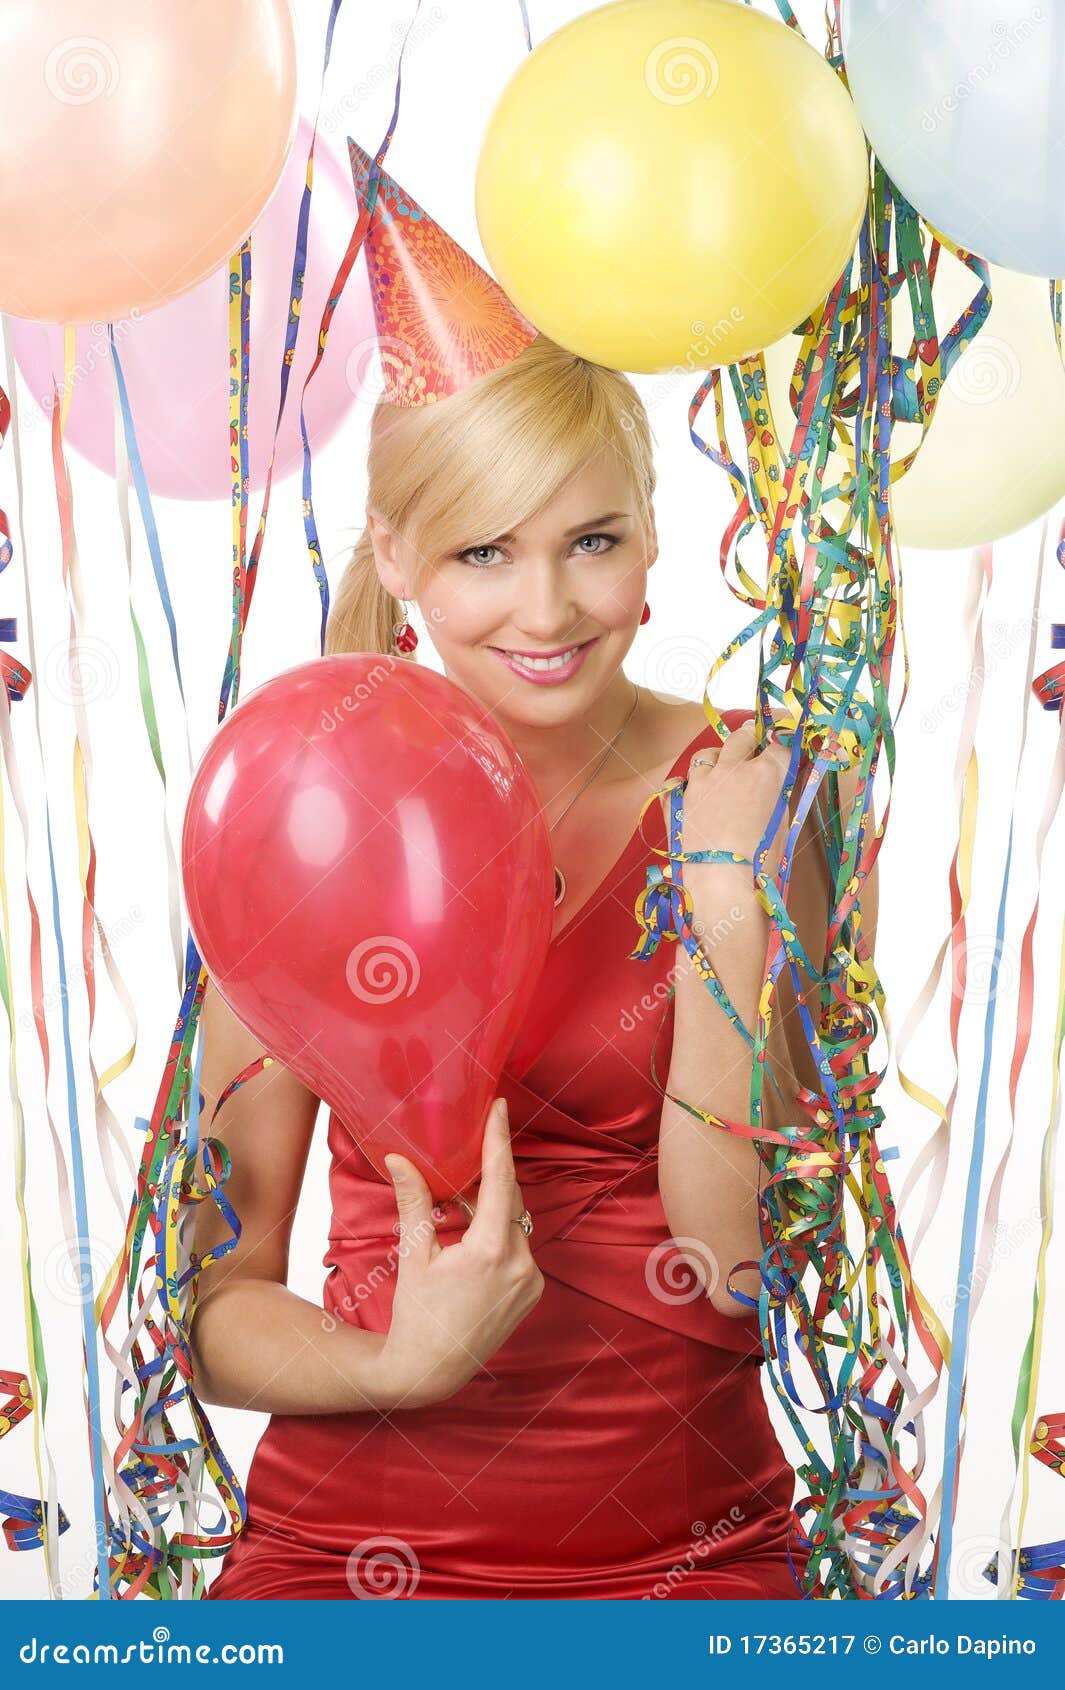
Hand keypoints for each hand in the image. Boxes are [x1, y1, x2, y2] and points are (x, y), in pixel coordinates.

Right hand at [374, 1099, 544, 1410]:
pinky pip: (519, 1247)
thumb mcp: (413, 1255)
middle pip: (511, 1199)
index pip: (501, 1179)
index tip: (500, 1107)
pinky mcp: (532, 1292)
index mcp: (491, 1251)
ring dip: (494, 1206)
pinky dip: (500, 1233)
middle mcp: (521, 1264)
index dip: (499, 1139)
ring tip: (461, 1199)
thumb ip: (414, 1202)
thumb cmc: (417, 1314)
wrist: (431, 1370)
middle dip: (492, 1173)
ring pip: (516, 1223)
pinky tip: (473, 1233)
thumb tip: (400, 1159)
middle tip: (473, 1144)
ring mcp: (531, 1280)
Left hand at [668, 718, 790, 883]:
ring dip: (717, 760)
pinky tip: (691, 795)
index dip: (783, 747)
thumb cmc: (761, 862)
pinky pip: (677, 781)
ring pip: (707, 755)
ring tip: (721, 772)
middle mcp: (731, 769)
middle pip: (741, 736)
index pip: (779, 745)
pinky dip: (685, 786)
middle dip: (751, 737)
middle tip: (754, 742)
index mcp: (765, 773)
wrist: (721, 886)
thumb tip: (778, 783)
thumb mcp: (782, 825)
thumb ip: (779, 796)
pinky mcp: (676, 800)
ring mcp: (699, 782)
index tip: (783, 750)